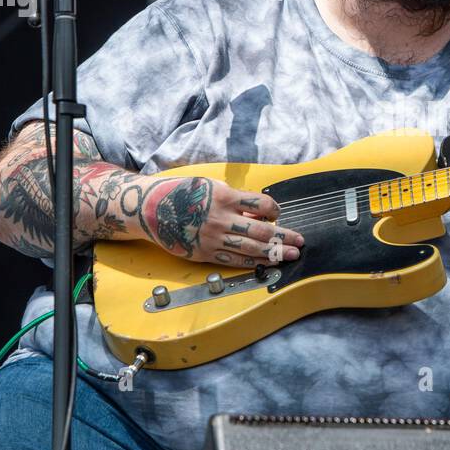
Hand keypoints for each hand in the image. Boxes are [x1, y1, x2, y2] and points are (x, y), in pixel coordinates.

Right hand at [133, 176, 305, 266]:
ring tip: (289, 255)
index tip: (279, 214)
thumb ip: (234, 198)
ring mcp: (212, 238)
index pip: (261, 205)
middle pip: (261, 231)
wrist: (150, 209)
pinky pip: (233, 260)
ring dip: (274, 253)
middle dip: (284, 237)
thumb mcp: (210, 186)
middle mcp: (220, 218)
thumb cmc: (182, 193)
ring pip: (250, 249)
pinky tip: (265, 263)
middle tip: (299, 241)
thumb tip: (258, 212)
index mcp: (223, 196)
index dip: (275, 210)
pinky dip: (252, 263)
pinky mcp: (205, 253)